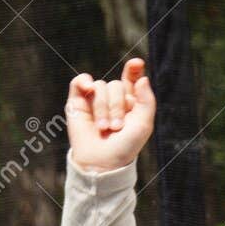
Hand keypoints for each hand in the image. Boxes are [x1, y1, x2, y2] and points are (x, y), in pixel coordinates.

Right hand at [64, 57, 155, 171]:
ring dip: (103, 107)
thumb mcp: (143, 125)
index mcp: (130, 103)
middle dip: (117, 105)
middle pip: (115, 85)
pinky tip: (87, 88)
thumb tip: (143, 77)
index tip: (137, 63)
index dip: (133, 69)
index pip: (131, 79)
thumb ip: (147, 100)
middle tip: (116, 127)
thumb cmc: (125, 146)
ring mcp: (94, 100)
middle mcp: (112, 99)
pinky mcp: (77, 102)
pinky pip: (79, 82)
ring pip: (99, 86)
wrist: (102, 162)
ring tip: (104, 128)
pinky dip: (83, 82)